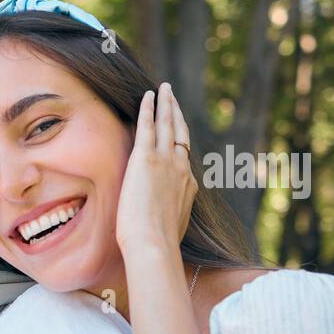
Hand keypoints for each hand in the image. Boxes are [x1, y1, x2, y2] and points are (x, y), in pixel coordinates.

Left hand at [114, 82, 196, 257]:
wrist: (154, 244)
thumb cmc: (158, 244)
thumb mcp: (173, 227)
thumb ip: (173, 216)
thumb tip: (168, 222)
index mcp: (188, 184)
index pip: (183, 157)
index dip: (180, 141)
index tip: (177, 132)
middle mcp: (181, 168)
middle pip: (180, 133)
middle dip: (176, 113)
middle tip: (173, 97)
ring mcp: (166, 161)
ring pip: (167, 124)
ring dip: (166, 104)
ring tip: (164, 88)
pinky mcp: (146, 158)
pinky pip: (148, 126)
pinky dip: (149, 108)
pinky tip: (148, 95)